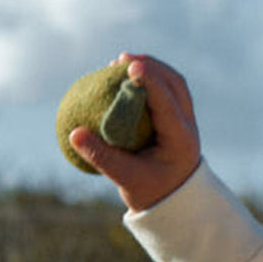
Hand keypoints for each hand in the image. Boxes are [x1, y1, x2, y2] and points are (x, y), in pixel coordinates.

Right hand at [69, 54, 201, 212]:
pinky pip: (167, 92)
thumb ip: (101, 156)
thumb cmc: (151, 192)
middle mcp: (188, 125)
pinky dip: (151, 80)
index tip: (129, 64)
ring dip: (153, 69)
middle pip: (176, 85)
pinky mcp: (178, 120)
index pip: (167, 102)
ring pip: (175, 84)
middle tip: (122, 58)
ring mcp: (187, 121)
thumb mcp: (125, 178)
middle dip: (151, 67)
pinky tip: (127, 77)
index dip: (150, 80)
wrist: (175, 203)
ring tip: (123, 61)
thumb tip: (74, 132)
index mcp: (180, 139)